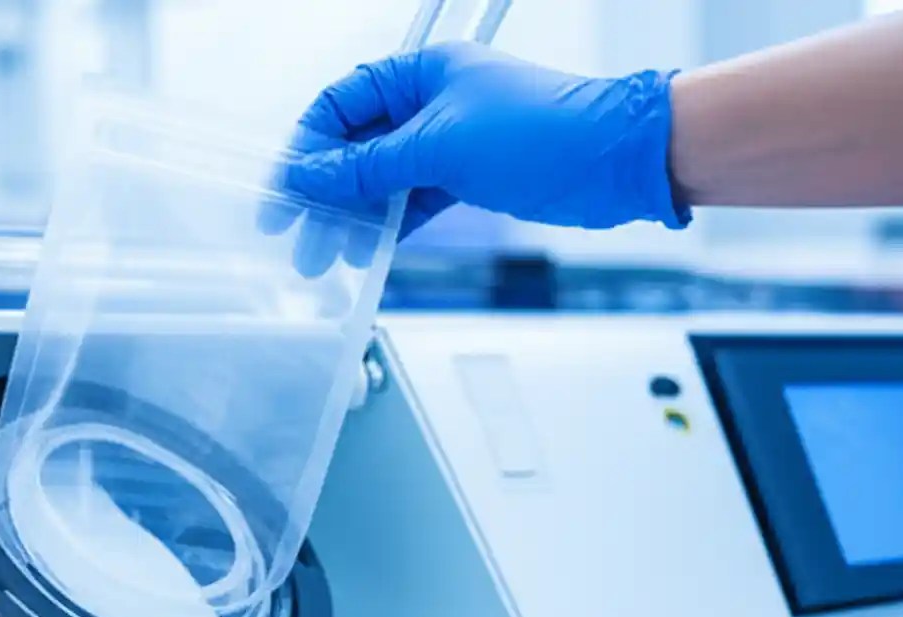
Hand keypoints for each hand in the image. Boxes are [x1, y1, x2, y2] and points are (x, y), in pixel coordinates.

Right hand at [259, 41, 690, 275]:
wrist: (619, 162)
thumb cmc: (543, 132)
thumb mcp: (440, 147)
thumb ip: (368, 167)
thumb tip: (309, 175)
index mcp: (420, 73)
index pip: (340, 104)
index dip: (306, 149)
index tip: (284, 193)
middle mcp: (431, 102)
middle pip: (356, 146)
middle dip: (324, 193)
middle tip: (297, 239)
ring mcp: (449, 141)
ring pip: (383, 179)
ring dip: (354, 217)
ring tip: (328, 257)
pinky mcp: (469, 176)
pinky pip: (414, 199)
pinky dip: (390, 224)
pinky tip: (369, 250)